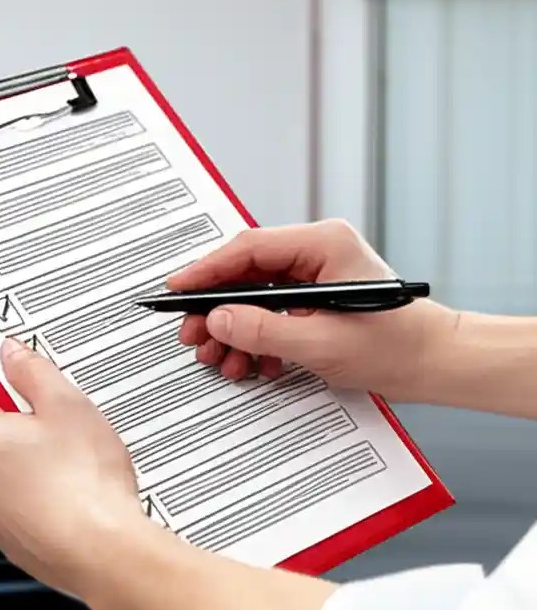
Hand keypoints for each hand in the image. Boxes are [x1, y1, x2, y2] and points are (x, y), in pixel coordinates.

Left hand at [0, 338, 162, 609]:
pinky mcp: (9, 542)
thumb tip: (11, 354)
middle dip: (23, 428)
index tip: (23, 382)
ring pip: (6, 473)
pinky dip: (40, 500)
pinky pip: (20, 507)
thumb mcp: (66, 404)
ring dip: (32, 466)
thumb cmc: (87, 483)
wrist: (104, 554)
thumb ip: (33, 372)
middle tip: (63, 428)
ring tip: (75, 469)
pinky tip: (74, 498)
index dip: (3, 384)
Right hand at [167, 219, 458, 400]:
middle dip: (216, 310)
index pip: (248, 249)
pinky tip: (252, 362)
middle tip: (193, 336)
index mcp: (323, 244)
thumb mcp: (320, 342)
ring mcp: (314, 274)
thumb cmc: (393, 345)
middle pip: (245, 274)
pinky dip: (254, 338)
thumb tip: (217, 320)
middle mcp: (316, 252)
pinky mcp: (312, 298)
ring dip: (233, 330)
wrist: (431, 364)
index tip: (177, 290)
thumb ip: (262, 330)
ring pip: (253, 296)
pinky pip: (269, 312)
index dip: (207, 271)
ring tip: (220, 359)